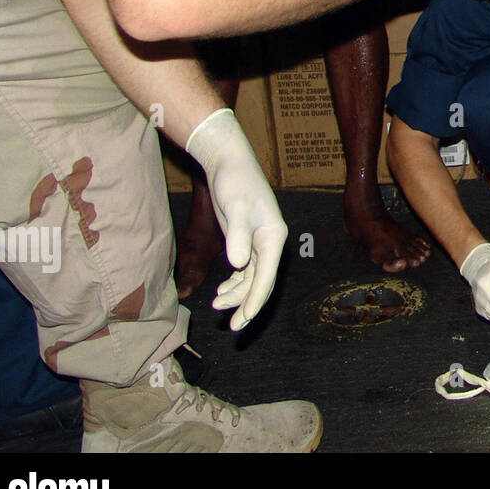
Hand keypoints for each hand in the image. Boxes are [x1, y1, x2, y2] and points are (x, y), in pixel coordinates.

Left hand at [184, 109, 287, 330]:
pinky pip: (245, 269)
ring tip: (216, 304)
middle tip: (233, 326)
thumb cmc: (234, 182)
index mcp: (273, 236)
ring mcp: (259, 242)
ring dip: (237, 294)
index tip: (244, 319)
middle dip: (248, 304)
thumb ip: (237, 235)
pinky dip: (235, 282)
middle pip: (262, 281)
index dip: (255, 299)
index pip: (266, 275)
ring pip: (252, 278)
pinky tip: (222, 290)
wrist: (229, 163)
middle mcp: (270, 241)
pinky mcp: (247, 239)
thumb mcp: (234, 206)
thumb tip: (237, 265)